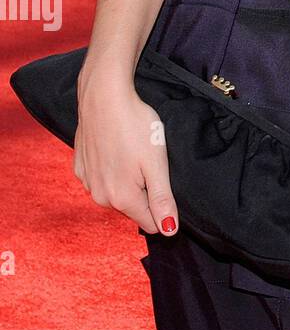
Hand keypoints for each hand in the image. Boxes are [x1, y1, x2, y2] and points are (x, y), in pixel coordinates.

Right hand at [74, 67, 179, 237]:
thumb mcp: (157, 163)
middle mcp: (100, 196)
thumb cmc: (135, 127)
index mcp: (121, 198)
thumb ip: (162, 199)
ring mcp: (87, 182)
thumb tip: (169, 231)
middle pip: (133, 207)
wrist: (104, 98)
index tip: (167, 183)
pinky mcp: (80, 167)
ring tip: (135, 152)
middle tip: (152, 162)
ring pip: (117, 192)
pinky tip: (119, 148)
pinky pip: (102, 178)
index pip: (150, 221)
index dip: (163, 208)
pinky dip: (112, 168)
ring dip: (128, 180)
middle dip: (146, 191)